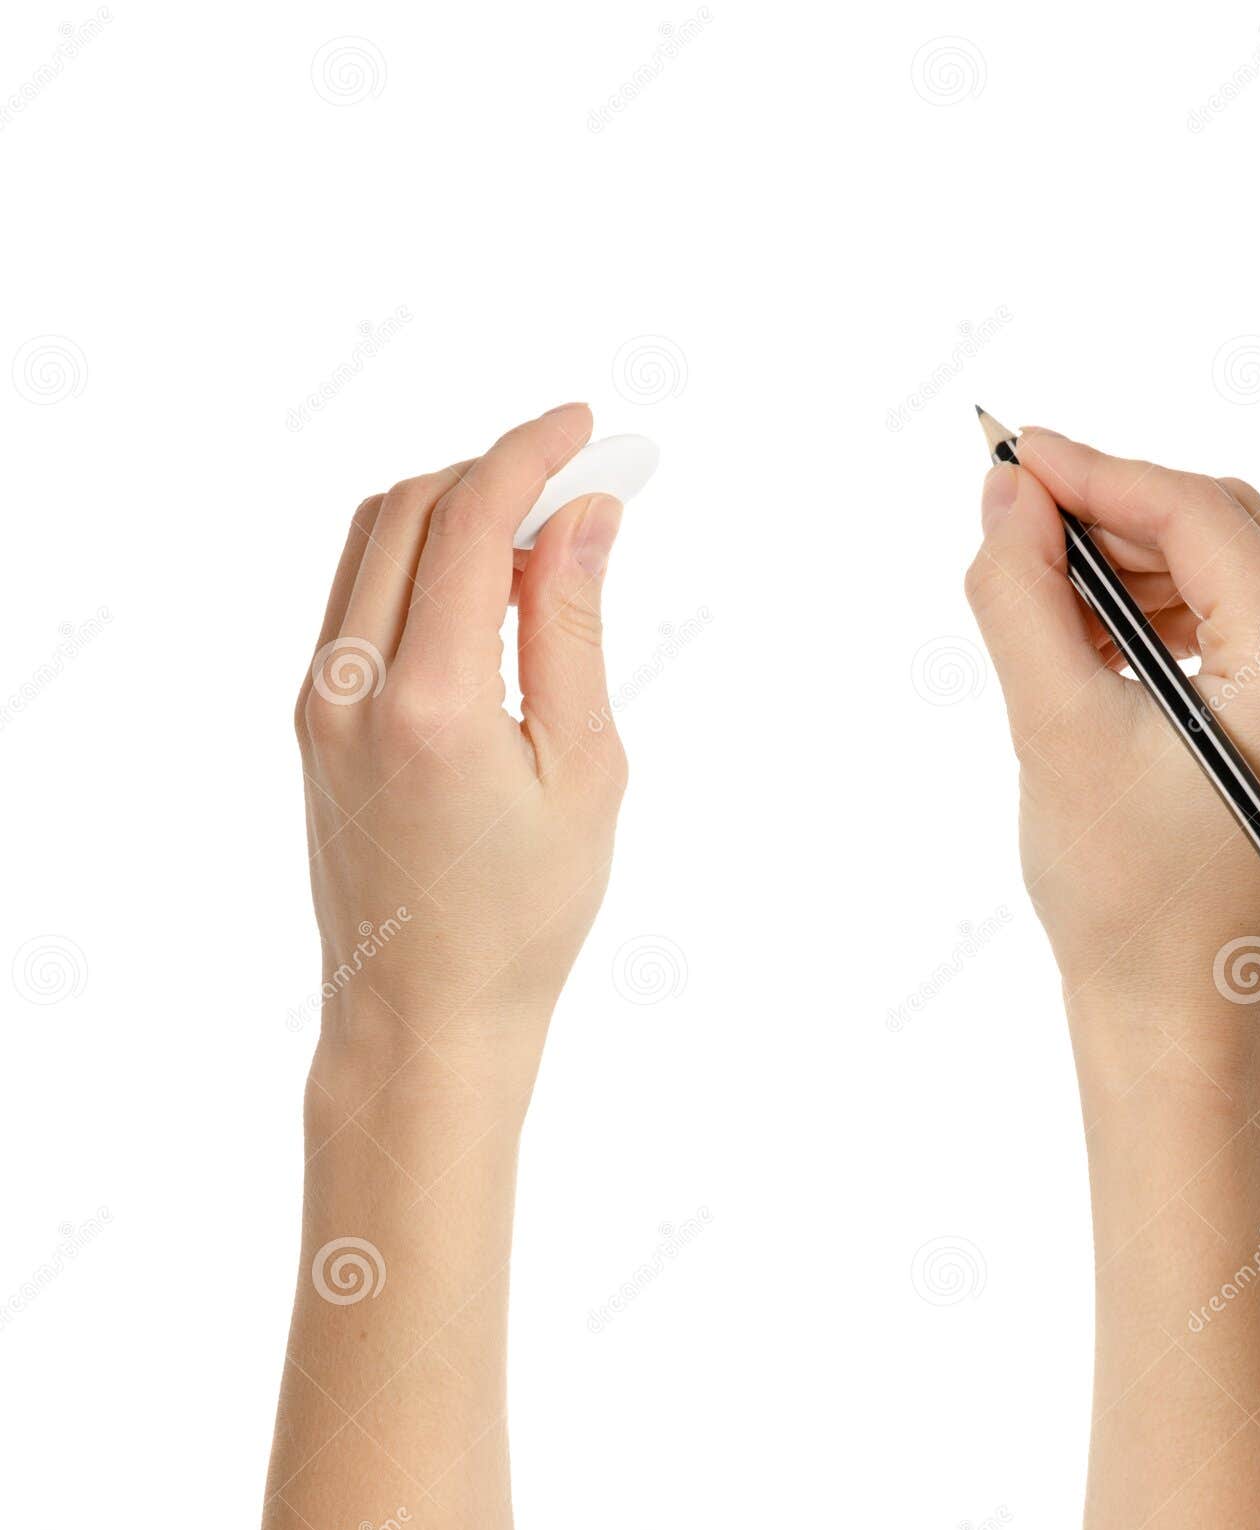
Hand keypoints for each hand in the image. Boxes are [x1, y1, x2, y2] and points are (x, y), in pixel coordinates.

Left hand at [294, 404, 627, 1074]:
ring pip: (372, 544)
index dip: (529, 453)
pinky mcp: (314, 722)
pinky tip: (489, 587)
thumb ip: (572, 628)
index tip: (586, 427)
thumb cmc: (522, 917)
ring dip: (454, 507)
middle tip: (581, 473)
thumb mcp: (582, 770)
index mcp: (429, 701)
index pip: (468, 521)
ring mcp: (319, 703)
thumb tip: (583, 515)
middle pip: (408, 510)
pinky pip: (359, 597)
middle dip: (494, 468)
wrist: (422, 1014)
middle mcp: (350, 687)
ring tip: (543, 527)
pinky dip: (422, 560)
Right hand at [965, 429, 1259, 1035]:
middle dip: (1112, 520)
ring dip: (1130, 569)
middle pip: (1223, 531)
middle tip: (1012, 525)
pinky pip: (1236, 622)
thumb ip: (1022, 596)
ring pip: (1227, 571)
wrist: (1178, 1016)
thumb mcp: (1056, 732)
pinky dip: (1159, 616)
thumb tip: (1005, 495)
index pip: (1200, 516)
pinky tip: (1093, 648)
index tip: (1011, 458)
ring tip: (1046, 609)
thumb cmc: (1125, 902)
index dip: (1096, 475)